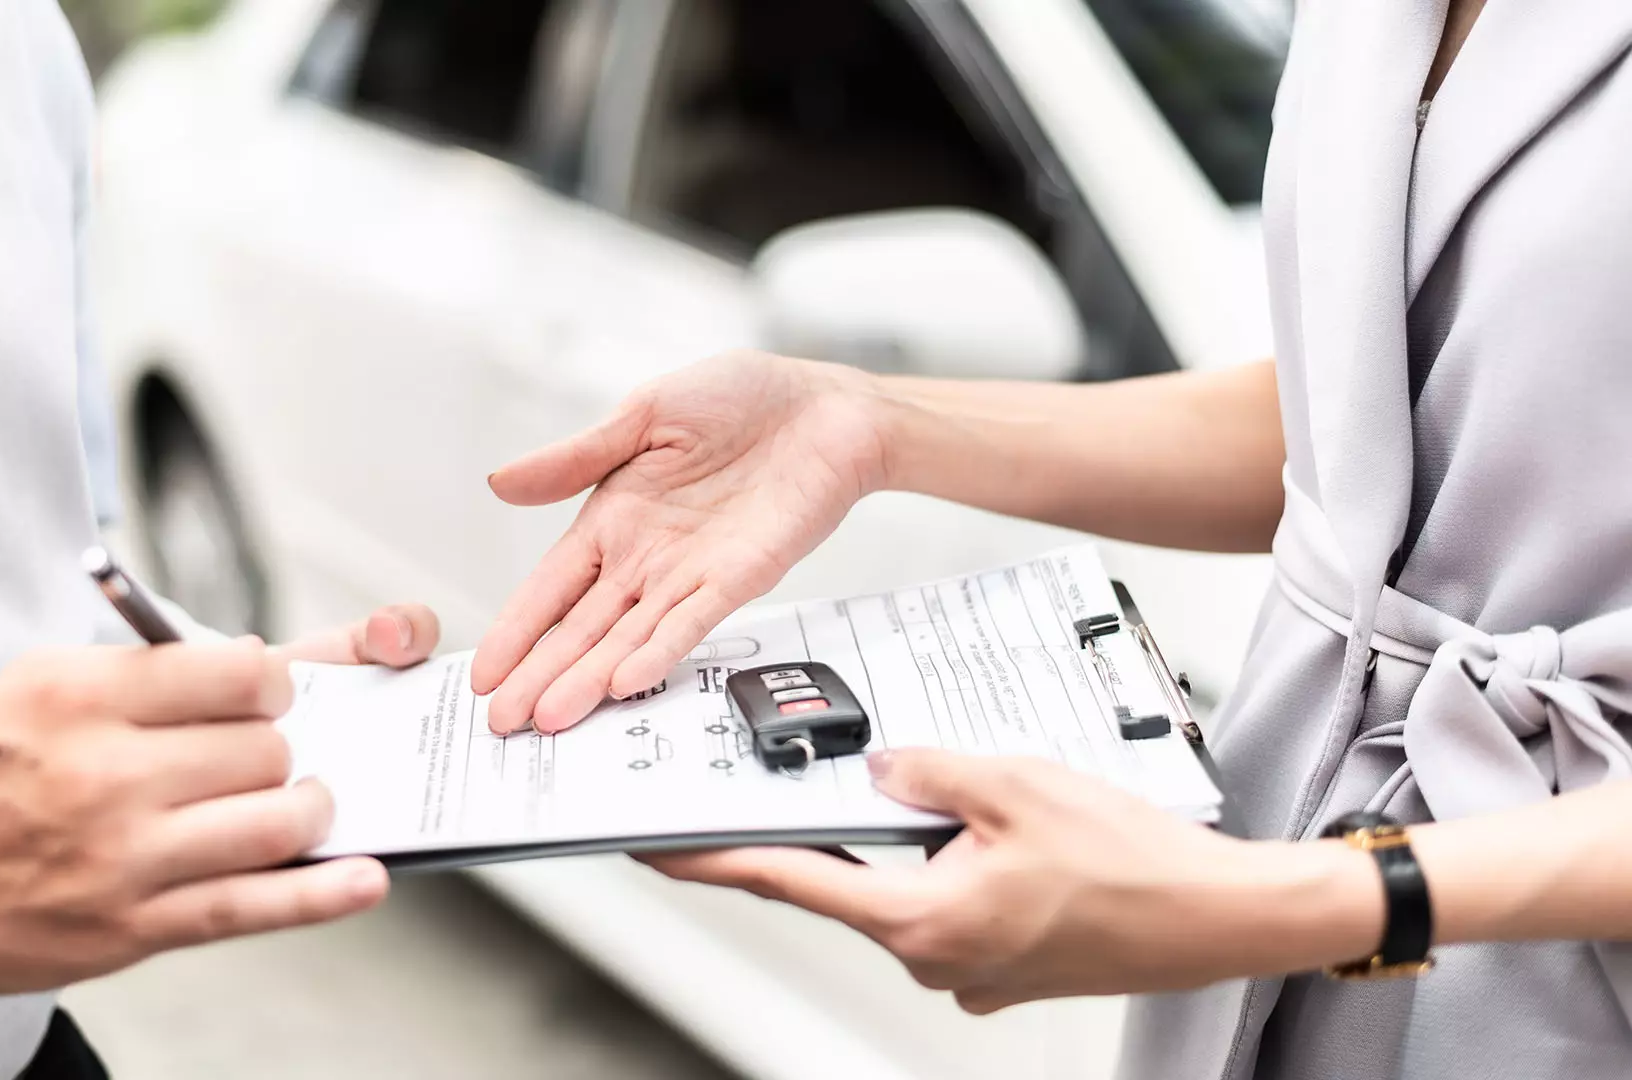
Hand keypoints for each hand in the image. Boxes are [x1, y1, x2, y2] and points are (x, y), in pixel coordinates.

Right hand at [0, 605, 438, 995]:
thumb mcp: (52, 683)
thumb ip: (158, 667)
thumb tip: (275, 659)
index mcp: (85, 697)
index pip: (235, 671)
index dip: (273, 680)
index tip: (268, 692)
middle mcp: (106, 774)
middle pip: (265, 749)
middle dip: (282, 749)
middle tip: (261, 758)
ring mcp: (123, 856)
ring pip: (274, 823)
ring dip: (308, 811)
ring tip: (297, 804)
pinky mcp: (133, 926)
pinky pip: (250, 907)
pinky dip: (321, 895)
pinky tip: (365, 878)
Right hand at [473, 351, 888, 733]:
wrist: (827, 407)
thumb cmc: (740, 399)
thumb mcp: (645, 414)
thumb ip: (577, 457)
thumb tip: (500, 481)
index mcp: (612, 518)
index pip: (550, 587)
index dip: (517, 631)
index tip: (484, 675)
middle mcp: (645, 558)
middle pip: (581, 628)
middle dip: (539, 675)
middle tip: (503, 724)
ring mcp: (689, 574)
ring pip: (628, 638)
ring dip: (588, 679)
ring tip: (549, 718)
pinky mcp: (739, 578)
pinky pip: (691, 621)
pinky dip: (658, 652)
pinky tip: (625, 682)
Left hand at [647, 750, 1383, 1013]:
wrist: (1225, 919)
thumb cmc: (1135, 864)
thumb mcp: (1016, 785)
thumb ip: (928, 772)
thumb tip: (878, 766)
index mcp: (920, 919)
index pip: (786, 879)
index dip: (709, 857)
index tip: (654, 843)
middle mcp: (932, 955)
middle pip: (846, 880)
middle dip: (829, 826)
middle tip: (813, 774)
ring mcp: (967, 965)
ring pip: (904, 885)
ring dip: (909, 838)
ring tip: (957, 788)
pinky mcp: (1001, 961)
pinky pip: (950, 899)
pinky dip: (952, 858)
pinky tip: (993, 821)